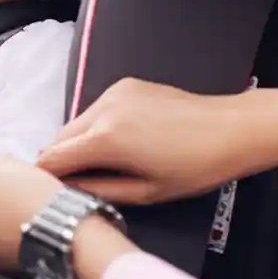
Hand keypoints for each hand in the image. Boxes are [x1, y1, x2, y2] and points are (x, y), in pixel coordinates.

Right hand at [37, 79, 277, 204]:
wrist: (231, 130)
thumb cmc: (195, 167)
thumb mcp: (146, 192)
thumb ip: (99, 191)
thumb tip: (71, 191)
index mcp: (106, 140)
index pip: (51, 159)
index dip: (47, 180)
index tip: (52, 193)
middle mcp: (104, 109)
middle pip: (58, 138)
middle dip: (61, 160)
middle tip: (79, 183)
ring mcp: (115, 93)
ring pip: (77, 122)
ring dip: (79, 142)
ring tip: (106, 164)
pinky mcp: (126, 85)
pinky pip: (98, 109)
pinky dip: (99, 126)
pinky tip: (123, 141)